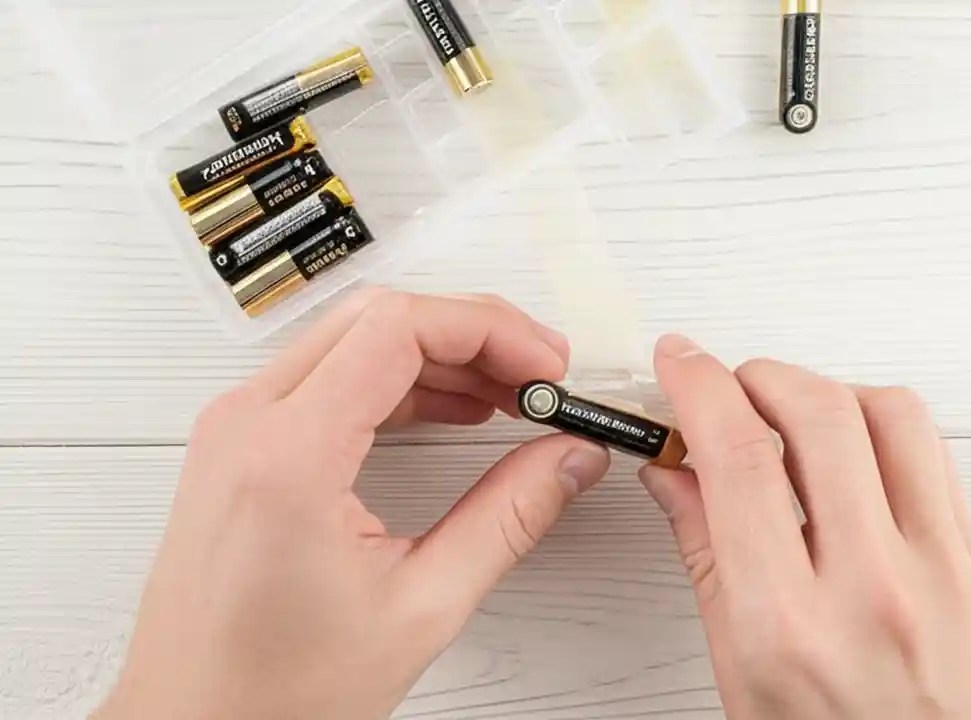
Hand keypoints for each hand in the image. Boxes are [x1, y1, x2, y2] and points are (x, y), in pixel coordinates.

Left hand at [95, 289, 611, 719]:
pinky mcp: (243, 447)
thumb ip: (509, 518)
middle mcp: (249, 426)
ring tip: (511, 396)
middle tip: (539, 375)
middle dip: (474, 333)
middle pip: (379, 318)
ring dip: (440, 354)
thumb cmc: (272, 693)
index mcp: (287, 457)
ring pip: (355, 339)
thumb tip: (568, 459)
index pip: (398, 329)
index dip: (490, 330)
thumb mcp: (421, 607)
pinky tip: (452, 410)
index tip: (545, 365)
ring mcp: (238, 431)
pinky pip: (330, 377)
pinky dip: (400, 380)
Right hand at [639, 336, 970, 718]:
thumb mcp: (739, 672)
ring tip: (791, 419)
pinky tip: (848, 447)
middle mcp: (870, 587)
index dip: (701, 388)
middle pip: (818, 413)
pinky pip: (933, 453)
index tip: (680, 363)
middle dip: (758, 375)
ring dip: (826, 392)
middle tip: (727, 388)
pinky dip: (880, 424)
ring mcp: (937, 570)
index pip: (739, 459)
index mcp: (787, 624)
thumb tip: (675, 471)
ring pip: (888, 413)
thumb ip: (706, 555)